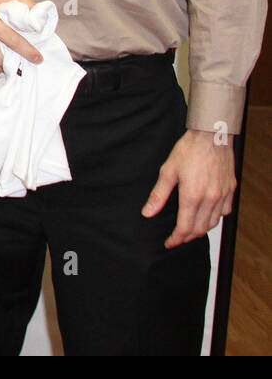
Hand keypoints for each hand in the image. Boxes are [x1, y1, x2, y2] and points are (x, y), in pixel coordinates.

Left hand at [142, 128, 235, 247]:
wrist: (211, 135)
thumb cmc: (189, 150)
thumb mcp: (167, 171)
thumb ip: (158, 195)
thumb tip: (148, 212)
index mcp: (192, 196)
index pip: (185, 227)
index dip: (176, 239)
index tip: (169, 242)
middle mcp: (210, 199)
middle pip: (200, 229)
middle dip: (187, 237)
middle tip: (176, 238)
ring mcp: (223, 195)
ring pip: (213, 222)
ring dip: (201, 229)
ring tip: (189, 229)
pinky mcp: (231, 190)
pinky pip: (224, 211)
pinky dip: (215, 218)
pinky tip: (207, 215)